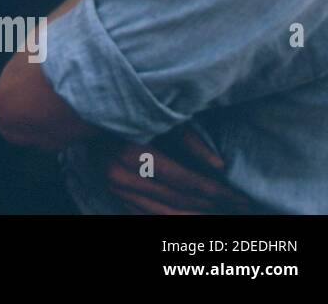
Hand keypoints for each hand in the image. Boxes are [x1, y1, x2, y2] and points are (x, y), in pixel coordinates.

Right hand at [99, 128, 252, 213]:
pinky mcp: (113, 195)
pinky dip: (171, 217)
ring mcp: (114, 189)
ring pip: (163, 213)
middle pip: (176, 200)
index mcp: (131, 154)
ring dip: (194, 216)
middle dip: (211, 205)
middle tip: (239, 207)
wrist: (86, 114)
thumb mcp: (160, 117)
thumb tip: (219, 167)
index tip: (241, 198)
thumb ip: (190, 141)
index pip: (184, 181)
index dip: (216, 191)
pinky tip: (192, 215)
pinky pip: (147, 214)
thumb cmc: (130, 110)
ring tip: (220, 215)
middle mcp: (119, 177)